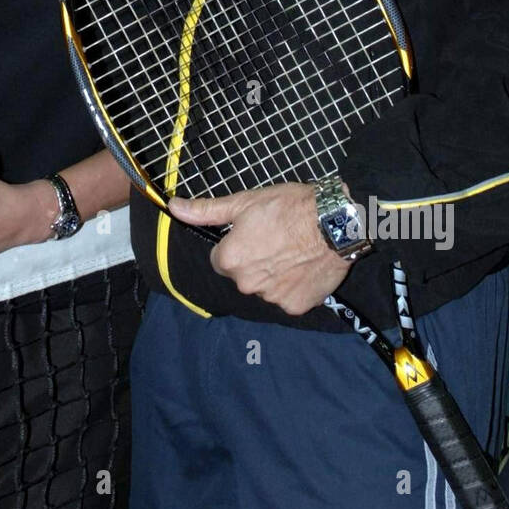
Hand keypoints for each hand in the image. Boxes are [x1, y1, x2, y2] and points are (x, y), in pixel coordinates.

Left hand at [168, 182, 352, 315]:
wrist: (335, 223)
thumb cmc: (289, 208)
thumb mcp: (244, 202)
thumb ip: (206, 211)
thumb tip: (174, 207)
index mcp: (230, 260)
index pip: (221, 260)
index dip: (237, 245)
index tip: (255, 233)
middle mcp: (247, 284)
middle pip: (243, 275)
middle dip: (255, 261)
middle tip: (276, 241)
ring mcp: (272, 299)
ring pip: (265, 287)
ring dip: (274, 275)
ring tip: (293, 252)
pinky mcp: (296, 307)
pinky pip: (288, 298)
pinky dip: (295, 286)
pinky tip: (305, 267)